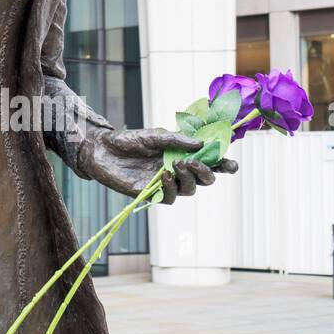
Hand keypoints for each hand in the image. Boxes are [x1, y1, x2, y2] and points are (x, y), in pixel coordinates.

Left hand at [80, 127, 237, 204]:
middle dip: (206, 173)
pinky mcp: (152, 193)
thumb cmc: (128, 140)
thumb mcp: (154, 135)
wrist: (101, 149)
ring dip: (189, 178)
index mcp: (182, 154)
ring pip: (191, 190)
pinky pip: (171, 198)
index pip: (209, 162)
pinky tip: (164, 176)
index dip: (224, 165)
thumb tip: (202, 144)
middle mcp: (178, 170)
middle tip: (193, 161)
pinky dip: (172, 187)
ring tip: (176, 164)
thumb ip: (177, 140)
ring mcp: (166, 183)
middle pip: (205, 180)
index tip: (231, 164)